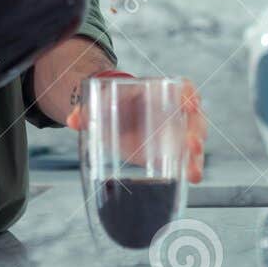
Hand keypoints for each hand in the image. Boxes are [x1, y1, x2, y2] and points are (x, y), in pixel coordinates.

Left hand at [65, 76, 206, 183]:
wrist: (111, 115)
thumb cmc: (110, 102)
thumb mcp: (99, 103)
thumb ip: (86, 111)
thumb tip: (71, 120)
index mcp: (158, 91)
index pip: (182, 87)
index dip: (190, 95)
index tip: (192, 105)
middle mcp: (173, 110)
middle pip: (194, 117)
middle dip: (196, 132)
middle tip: (192, 145)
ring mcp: (175, 131)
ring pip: (194, 141)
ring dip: (196, 156)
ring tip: (194, 173)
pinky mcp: (171, 151)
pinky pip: (186, 158)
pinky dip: (190, 168)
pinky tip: (191, 179)